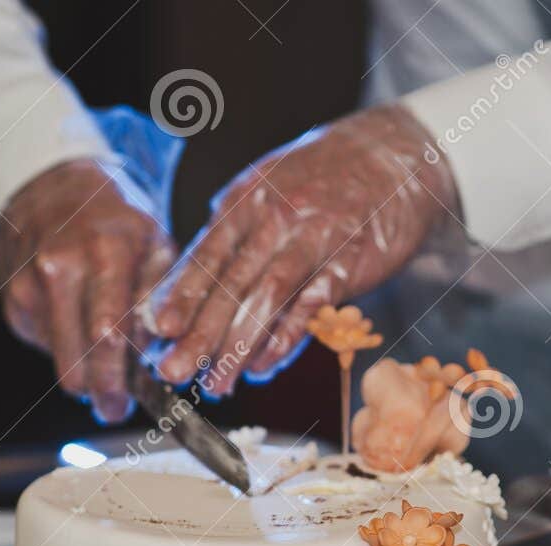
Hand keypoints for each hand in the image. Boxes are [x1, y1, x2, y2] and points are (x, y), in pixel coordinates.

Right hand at [0, 158, 174, 421]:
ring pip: (60, 363)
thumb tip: (166, 351)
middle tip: (114, 406)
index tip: (130, 402)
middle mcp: (61, 266)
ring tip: (104, 363)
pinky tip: (78, 326)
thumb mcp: (156, 245)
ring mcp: (30, 283)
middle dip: (101, 393)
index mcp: (106, 251)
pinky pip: (46, 348)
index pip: (109, 335)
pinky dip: (67, 350)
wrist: (52, 192)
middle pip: (78, 363)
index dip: (120, 380)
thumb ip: (164, 299)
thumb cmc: (117, 225)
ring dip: (85, 374)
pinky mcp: (13, 300)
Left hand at [148, 104, 457, 393]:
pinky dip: (286, 338)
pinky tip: (264, 364)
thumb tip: (193, 279)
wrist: (397, 156)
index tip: (153, 330)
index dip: (178, 295)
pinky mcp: (350, 261)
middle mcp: (276, 217)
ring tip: (218, 383)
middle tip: (172, 371)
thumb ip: (233, 231)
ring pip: (266, 298)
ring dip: (238, 345)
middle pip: (229, 283)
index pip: (204, 254)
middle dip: (197, 333)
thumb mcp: (268, 187)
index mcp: (248, 200)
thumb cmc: (326, 177)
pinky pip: (312, 304)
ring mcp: (314, 239)